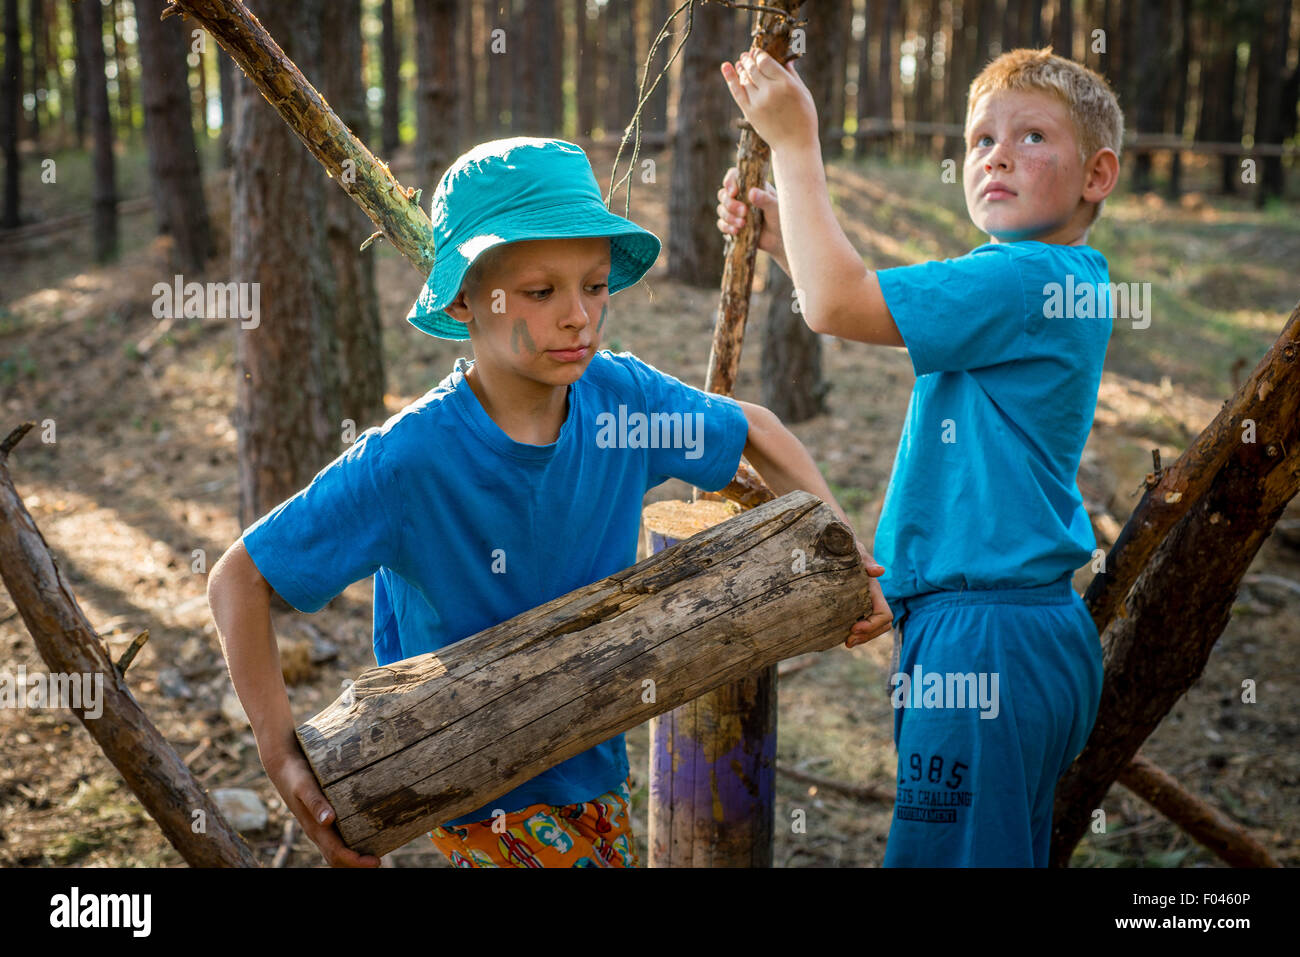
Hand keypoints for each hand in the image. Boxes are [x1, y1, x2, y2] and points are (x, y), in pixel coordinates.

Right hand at [263, 743, 381, 867]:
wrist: (283, 766)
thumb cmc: (296, 775)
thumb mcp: (305, 785)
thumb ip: (315, 802)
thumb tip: (328, 820)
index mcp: (314, 828)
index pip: (336, 853)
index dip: (355, 861)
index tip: (376, 861)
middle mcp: (317, 831)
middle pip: (336, 858)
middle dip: (356, 864)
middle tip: (378, 861)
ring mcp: (318, 826)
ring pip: (335, 850)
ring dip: (353, 857)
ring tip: (375, 852)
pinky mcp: (321, 819)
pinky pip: (336, 838)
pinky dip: (350, 843)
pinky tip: (365, 834)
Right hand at [716, 166, 786, 267]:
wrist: (781, 239)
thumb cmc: (782, 218)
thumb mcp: (776, 208)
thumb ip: (765, 200)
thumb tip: (752, 192)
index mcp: (752, 186)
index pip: (734, 176)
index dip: (730, 181)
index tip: (733, 192)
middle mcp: (741, 196)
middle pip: (724, 194)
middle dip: (730, 204)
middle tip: (744, 211)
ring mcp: (735, 211)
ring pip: (721, 209)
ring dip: (729, 217)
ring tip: (743, 224)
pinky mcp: (733, 225)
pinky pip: (722, 224)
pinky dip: (726, 227)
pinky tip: (736, 231)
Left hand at [719, 49, 818, 152]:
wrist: (794, 145)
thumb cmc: (804, 118)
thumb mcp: (803, 93)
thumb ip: (793, 75)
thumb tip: (786, 60)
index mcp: (786, 84)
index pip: (766, 62)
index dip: (759, 55)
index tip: (757, 52)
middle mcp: (770, 91)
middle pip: (754, 68)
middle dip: (749, 59)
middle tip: (746, 55)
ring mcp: (758, 102)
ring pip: (745, 79)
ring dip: (742, 68)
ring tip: (741, 62)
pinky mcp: (750, 113)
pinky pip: (737, 92)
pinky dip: (730, 78)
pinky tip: (726, 67)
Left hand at [845, 540, 891, 648]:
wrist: (835, 546)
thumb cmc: (845, 547)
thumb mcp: (854, 552)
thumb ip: (865, 561)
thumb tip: (879, 571)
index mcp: (874, 590)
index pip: (884, 614)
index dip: (873, 625)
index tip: (854, 627)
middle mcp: (872, 599)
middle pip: (882, 625)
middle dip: (868, 635)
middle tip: (848, 640)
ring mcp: (865, 604)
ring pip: (874, 628)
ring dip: (863, 638)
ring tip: (847, 642)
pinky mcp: (854, 606)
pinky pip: (862, 626)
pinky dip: (857, 634)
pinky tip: (843, 636)